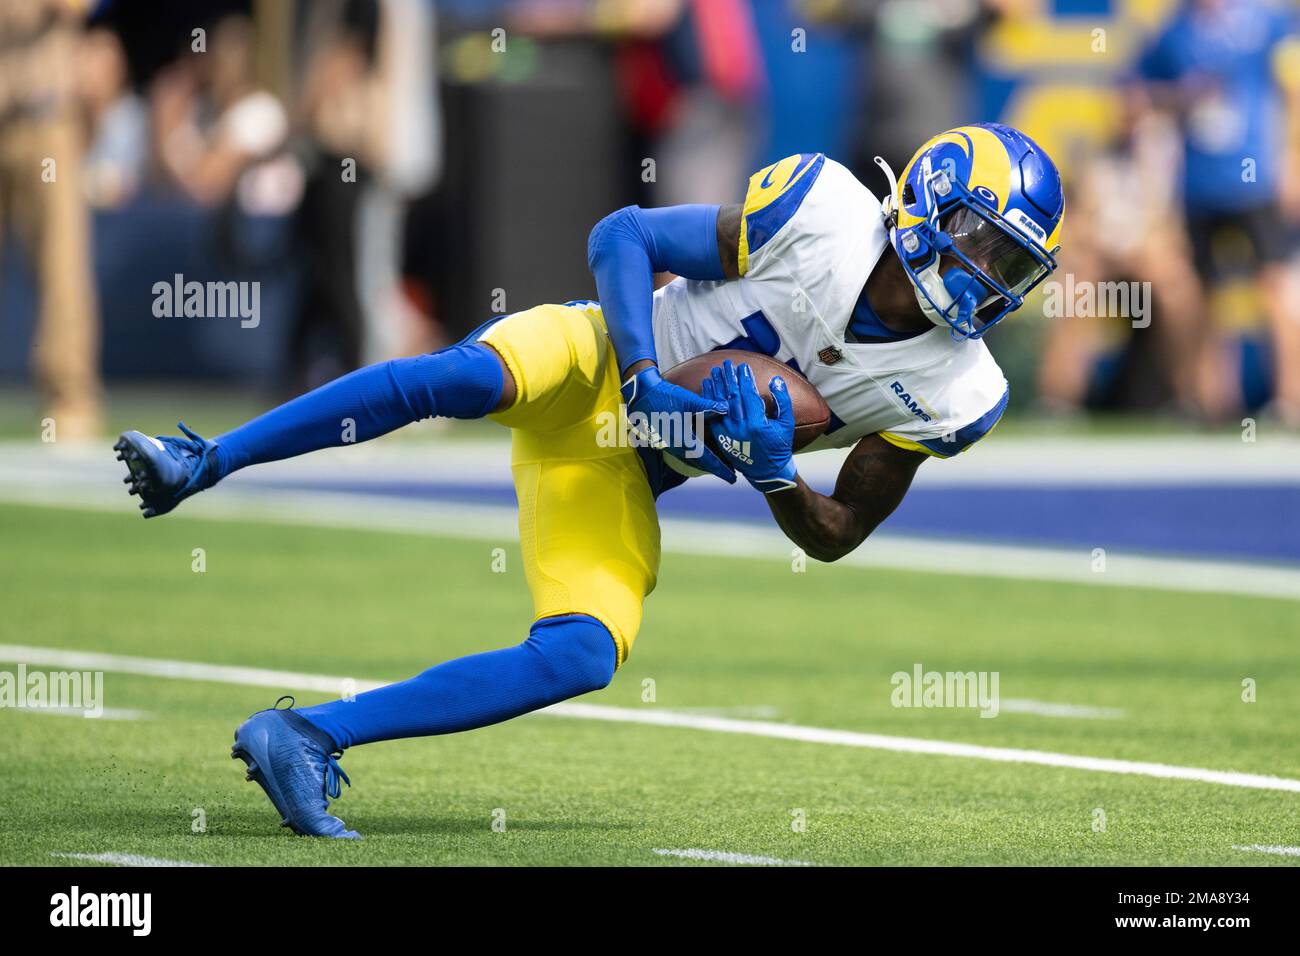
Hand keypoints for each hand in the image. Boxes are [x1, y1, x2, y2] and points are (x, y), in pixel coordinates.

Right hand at [621, 364, 735, 482]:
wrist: (641, 395)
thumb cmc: (664, 397)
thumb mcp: (688, 401)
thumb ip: (708, 406)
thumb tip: (727, 408)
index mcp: (683, 439)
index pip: (707, 459)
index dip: (721, 469)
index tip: (732, 478)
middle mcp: (676, 447)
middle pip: (699, 463)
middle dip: (715, 469)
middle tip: (730, 475)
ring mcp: (669, 445)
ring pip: (691, 460)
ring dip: (705, 464)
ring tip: (718, 466)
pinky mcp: (664, 441)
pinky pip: (683, 454)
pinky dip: (694, 457)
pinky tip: (699, 454)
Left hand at [703, 359, 796, 493]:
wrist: (767, 472)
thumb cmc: (779, 446)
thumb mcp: (786, 424)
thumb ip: (782, 401)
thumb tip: (776, 380)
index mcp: (757, 424)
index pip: (748, 395)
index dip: (745, 379)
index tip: (743, 366)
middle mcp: (740, 428)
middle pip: (732, 396)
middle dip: (729, 378)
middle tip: (727, 364)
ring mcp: (728, 433)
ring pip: (720, 404)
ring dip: (717, 385)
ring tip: (715, 370)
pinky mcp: (721, 437)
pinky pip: (712, 414)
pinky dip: (710, 399)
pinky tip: (708, 387)